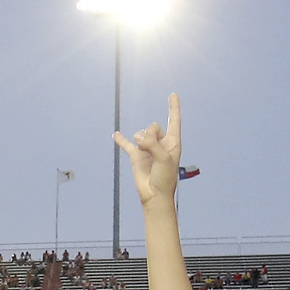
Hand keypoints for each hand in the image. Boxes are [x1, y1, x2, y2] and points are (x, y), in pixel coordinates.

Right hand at [112, 92, 182, 206]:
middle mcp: (160, 144)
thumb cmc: (165, 178)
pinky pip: (127, 145)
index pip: (173, 121)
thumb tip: (138, 138)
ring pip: (142, 134)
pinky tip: (116, 135)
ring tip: (144, 153)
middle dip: (151, 134)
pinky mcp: (136, 156)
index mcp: (172, 143)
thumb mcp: (164, 158)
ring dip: (142, 141)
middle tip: (151, 148)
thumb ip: (153, 144)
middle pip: (153, 127)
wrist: (154, 195)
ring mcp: (147, 149)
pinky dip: (121, 140)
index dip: (173, 107)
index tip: (173, 95)